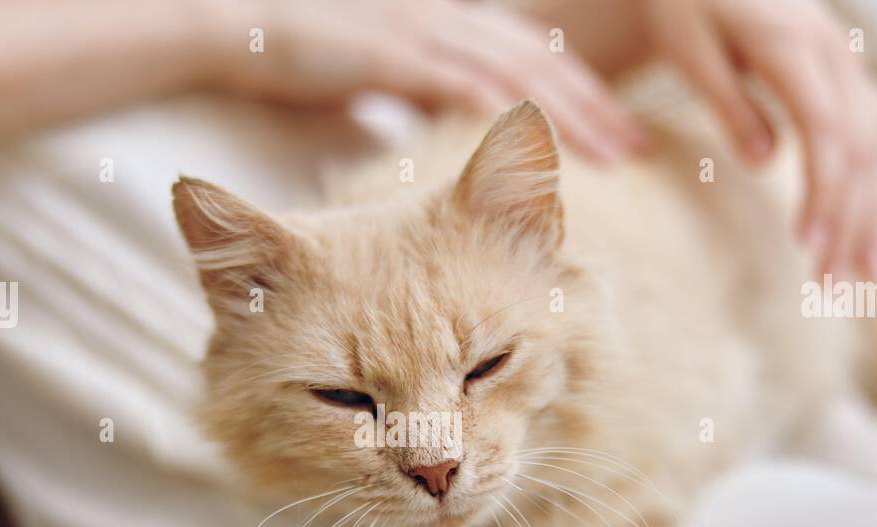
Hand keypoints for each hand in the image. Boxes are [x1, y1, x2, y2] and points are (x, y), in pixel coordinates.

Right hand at [206, 0, 646, 162]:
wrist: (240, 26)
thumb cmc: (306, 55)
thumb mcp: (378, 76)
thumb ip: (416, 93)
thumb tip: (435, 127)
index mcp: (448, 29)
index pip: (530, 58)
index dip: (579, 91)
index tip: (618, 131)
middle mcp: (445, 23)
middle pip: (537, 63)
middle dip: (592, 104)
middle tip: (636, 145)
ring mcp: (420, 35)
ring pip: (511, 72)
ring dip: (565, 112)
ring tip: (607, 152)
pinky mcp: (389, 55)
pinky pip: (455, 82)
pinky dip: (497, 110)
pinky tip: (531, 140)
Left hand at [534, 0, 876, 275]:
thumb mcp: (691, 47)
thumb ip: (730, 104)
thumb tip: (766, 165)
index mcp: (795, 52)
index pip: (826, 136)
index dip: (823, 195)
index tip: (808, 249)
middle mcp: (835, 57)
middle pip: (858, 152)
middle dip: (850, 224)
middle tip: (836, 289)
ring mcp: (846, 62)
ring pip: (876, 146)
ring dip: (874, 214)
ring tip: (869, 276)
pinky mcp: (843, 69)